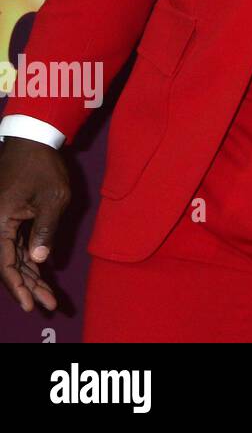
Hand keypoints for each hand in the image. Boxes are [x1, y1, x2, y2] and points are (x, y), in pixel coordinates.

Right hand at [0, 136, 69, 311]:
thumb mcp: (52, 197)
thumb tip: (39, 259)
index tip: (31, 305)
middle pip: (9, 264)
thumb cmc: (42, 166)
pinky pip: (16, 245)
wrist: (32, 140)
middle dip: (28, 287)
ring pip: (12, 257)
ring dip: (29, 277)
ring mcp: (1, 222)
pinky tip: (40, 274)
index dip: (18, 287)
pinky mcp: (9, 218)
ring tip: (47, 297)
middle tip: (47, 305)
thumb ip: (45, 228)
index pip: (6, 263)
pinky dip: (28, 260)